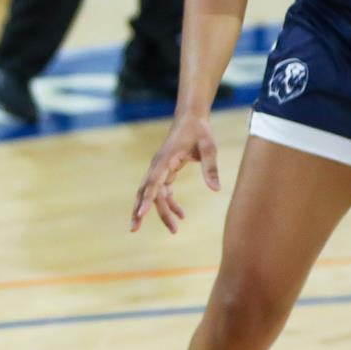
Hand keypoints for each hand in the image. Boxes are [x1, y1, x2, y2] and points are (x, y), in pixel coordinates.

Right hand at [131, 112, 220, 233]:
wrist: (191, 118)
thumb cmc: (200, 131)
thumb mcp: (209, 147)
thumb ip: (211, 168)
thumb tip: (216, 190)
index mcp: (165, 159)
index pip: (153, 182)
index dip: (146, 198)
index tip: (141, 213)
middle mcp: (158, 165)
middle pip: (145, 191)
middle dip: (139, 211)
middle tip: (134, 229)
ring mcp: (159, 169)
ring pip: (153, 195)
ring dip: (160, 212)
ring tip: (174, 231)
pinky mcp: (165, 171)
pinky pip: (163, 192)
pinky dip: (170, 204)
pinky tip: (182, 215)